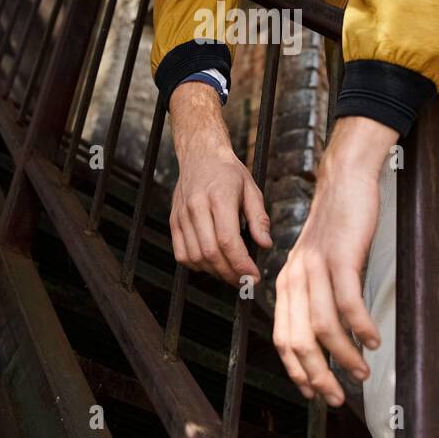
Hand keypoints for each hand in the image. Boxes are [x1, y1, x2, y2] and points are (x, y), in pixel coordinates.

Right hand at [169, 80, 271, 286]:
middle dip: (230, 273)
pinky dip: (197, 266)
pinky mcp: (173, 221)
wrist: (200, 155)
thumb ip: (259, 219)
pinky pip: (181, 254)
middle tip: (246, 281)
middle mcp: (196, 206)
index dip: (241, 264)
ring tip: (231, 273)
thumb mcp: (252, 189)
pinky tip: (212, 264)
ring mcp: (182, 215)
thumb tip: (265, 245)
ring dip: (215, 272)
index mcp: (219, 197)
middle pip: (211, 252)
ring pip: (195, 257)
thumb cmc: (229, 173)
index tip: (254, 276)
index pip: (228, 240)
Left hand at [273, 117, 395, 405]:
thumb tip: (332, 337)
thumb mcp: (318, 265)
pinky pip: (348, 301)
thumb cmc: (337, 228)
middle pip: (299, 341)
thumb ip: (318, 297)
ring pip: (322, 327)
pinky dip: (360, 326)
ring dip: (343, 356)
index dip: (298, 370)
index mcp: (287, 284)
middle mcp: (294, 279)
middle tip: (336, 398)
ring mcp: (315, 268)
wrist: (345, 183)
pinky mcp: (340, 257)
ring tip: (361, 372)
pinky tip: (374, 340)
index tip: (316, 392)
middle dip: (318, 376)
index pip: (283, 338)